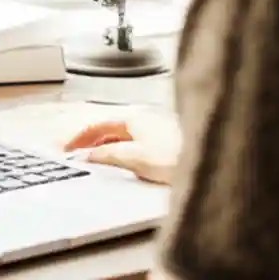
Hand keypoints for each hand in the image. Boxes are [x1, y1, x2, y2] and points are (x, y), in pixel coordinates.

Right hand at [63, 112, 181, 184]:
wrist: (214, 161)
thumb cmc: (180, 156)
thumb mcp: (135, 157)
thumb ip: (107, 154)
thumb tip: (88, 155)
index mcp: (134, 117)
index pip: (96, 125)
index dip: (77, 138)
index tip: (64, 149)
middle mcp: (144, 119)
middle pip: (108, 129)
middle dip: (88, 141)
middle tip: (72, 153)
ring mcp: (155, 130)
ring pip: (120, 136)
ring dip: (103, 146)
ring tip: (92, 160)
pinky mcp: (164, 143)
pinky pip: (132, 144)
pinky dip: (119, 151)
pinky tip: (119, 162)